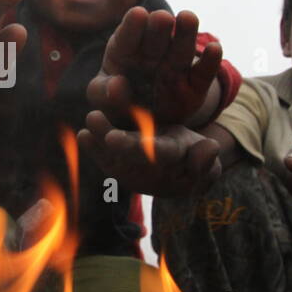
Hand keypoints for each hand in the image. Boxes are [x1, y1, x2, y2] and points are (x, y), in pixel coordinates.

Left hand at [77, 109, 222, 197]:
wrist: (179, 172)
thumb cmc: (194, 157)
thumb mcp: (206, 155)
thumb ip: (206, 155)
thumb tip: (210, 149)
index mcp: (173, 160)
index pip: (160, 152)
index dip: (146, 145)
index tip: (130, 136)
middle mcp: (148, 168)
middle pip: (133, 155)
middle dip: (120, 142)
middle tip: (103, 126)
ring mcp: (131, 171)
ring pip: (114, 156)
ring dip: (100, 141)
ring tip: (91, 119)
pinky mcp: (118, 168)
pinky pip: (105, 159)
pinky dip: (93, 148)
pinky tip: (81, 136)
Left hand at [87, 7, 221, 126]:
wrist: (140, 126)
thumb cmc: (115, 102)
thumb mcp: (102, 97)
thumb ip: (103, 91)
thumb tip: (116, 83)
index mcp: (126, 51)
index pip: (128, 37)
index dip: (133, 26)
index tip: (137, 14)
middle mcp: (152, 54)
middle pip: (156, 37)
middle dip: (159, 27)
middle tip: (162, 17)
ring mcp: (175, 68)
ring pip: (181, 48)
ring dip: (186, 33)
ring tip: (188, 17)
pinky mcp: (194, 85)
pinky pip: (203, 73)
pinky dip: (210, 61)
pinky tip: (214, 48)